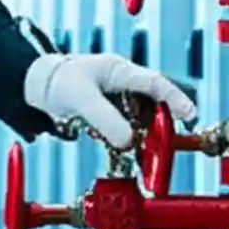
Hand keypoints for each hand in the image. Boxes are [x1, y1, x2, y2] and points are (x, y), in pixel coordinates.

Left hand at [24, 53, 197, 147]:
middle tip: (162, 148)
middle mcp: (123, 85)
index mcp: (119, 71)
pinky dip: (127, 142)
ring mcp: (117, 100)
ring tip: (144, 157)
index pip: (155, 83)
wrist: (38, 86)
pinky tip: (125, 152)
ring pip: (141, 120)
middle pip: (152, 105)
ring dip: (143, 138)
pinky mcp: (109, 115)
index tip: (189, 115)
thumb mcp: (81, 99)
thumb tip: (128, 141)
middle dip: (160, 127)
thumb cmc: (59, 81)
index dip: (175, 98)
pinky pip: (126, 129)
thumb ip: (105, 120)